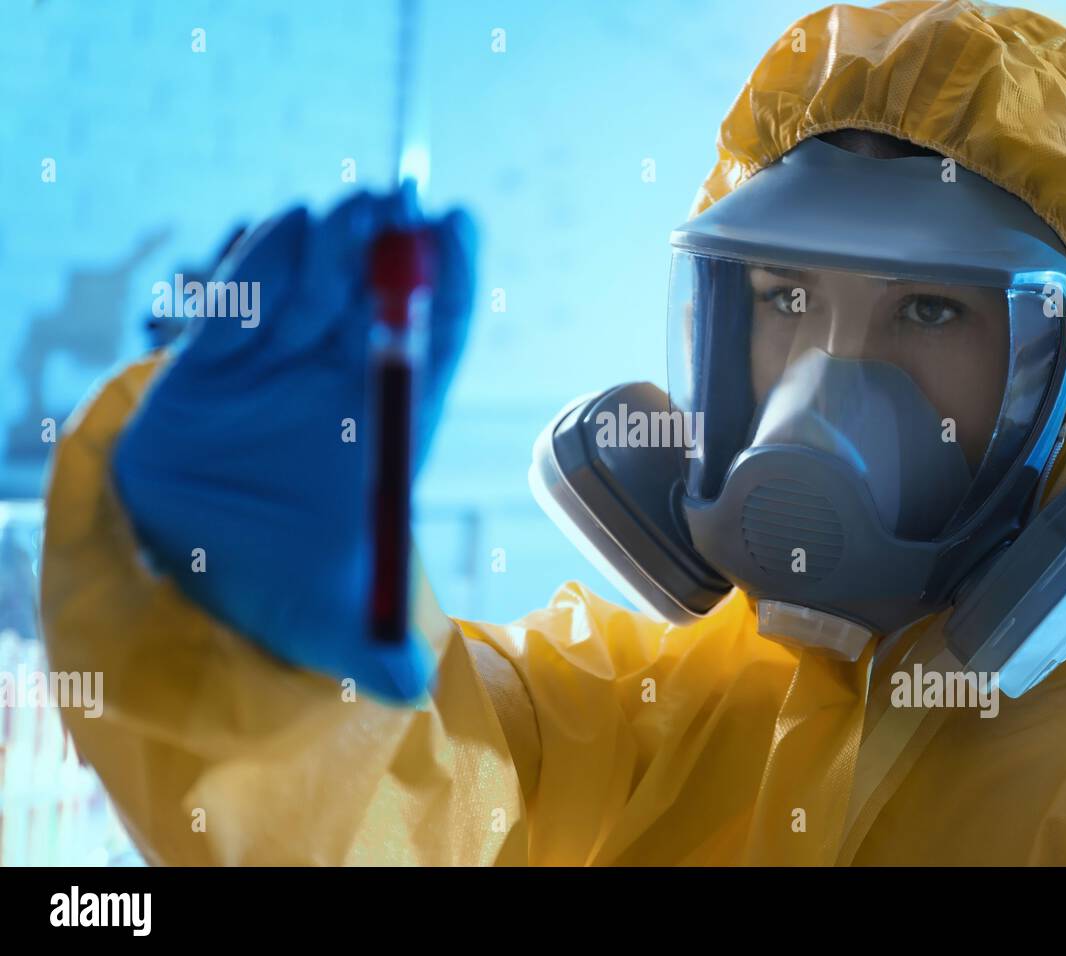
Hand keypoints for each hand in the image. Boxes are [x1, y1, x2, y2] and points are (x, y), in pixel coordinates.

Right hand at [111, 187, 475, 702]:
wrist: (198, 575)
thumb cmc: (286, 588)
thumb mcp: (334, 625)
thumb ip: (372, 652)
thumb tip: (407, 690)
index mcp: (392, 424)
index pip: (439, 338)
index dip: (452, 282)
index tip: (458, 226)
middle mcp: (345, 378)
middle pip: (386, 285)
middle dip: (390, 244)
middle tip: (386, 218)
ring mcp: (284, 355)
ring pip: (320, 269)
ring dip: (327, 247)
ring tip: (327, 252)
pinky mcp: (219, 348)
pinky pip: (246, 282)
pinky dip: (259, 256)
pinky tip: (273, 248)